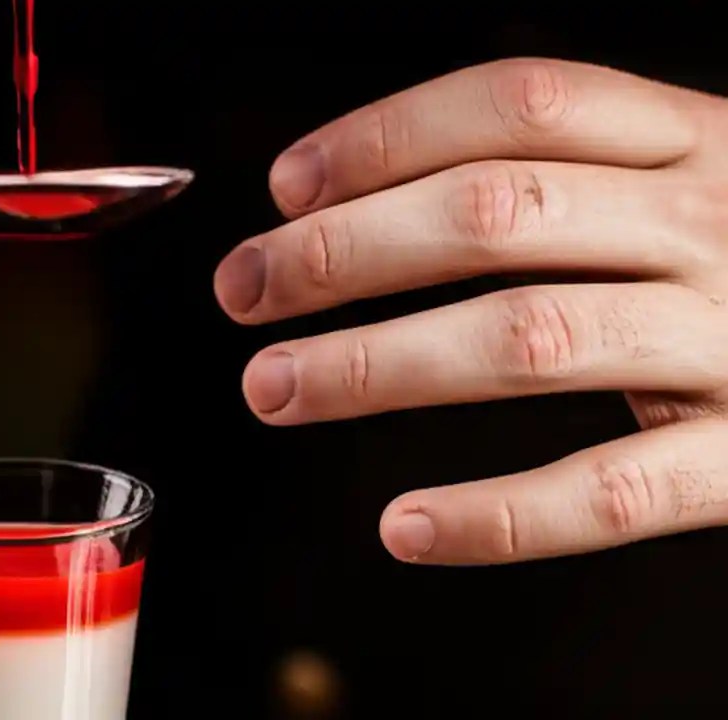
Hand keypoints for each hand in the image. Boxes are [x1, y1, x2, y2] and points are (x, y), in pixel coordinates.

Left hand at [214, 57, 727, 565]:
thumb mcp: (697, 181)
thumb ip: (578, 178)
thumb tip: (376, 192)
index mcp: (694, 139)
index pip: (517, 102)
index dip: (385, 136)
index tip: (287, 185)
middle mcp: (712, 223)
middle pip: (496, 211)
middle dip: (345, 251)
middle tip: (246, 288)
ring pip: (529, 339)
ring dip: (378, 367)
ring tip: (277, 386)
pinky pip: (613, 490)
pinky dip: (499, 515)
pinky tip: (408, 525)